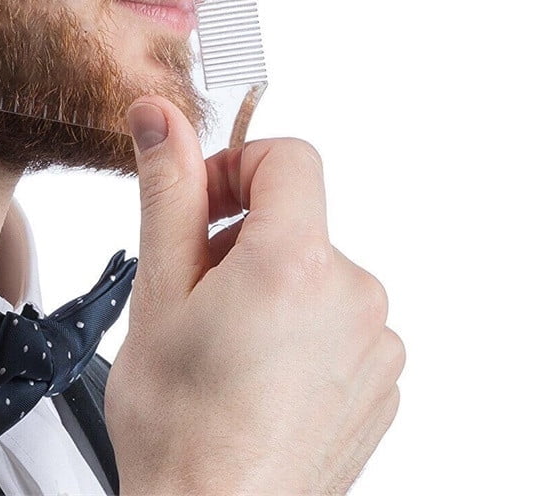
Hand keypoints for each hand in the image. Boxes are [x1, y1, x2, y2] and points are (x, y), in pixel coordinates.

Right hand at [105, 97, 403, 494]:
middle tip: (194, 292)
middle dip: (241, 235)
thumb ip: (169, 189)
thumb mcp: (159, 288)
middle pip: (297, 219)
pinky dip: (299, 327)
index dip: (234, 168)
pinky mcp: (380, 383)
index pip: (288, 157)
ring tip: (224, 341)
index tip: (202, 208)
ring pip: (314, 271)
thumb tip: (160, 116)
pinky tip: (257, 372)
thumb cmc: (181, 424)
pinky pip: (339, 321)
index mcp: (297, 263)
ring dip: (269, 284)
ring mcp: (376, 345)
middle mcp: (355, 298)